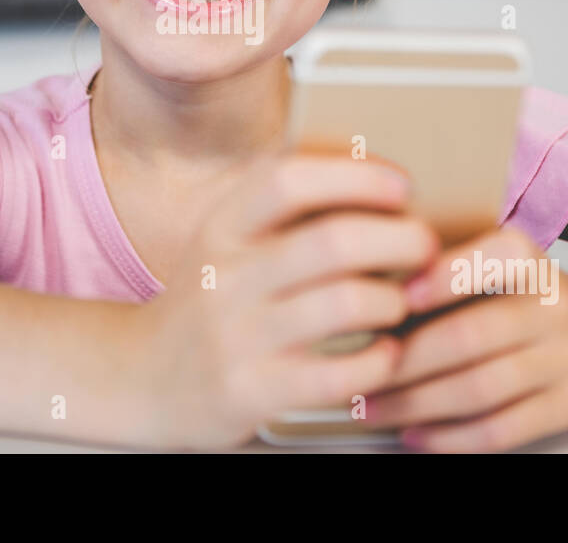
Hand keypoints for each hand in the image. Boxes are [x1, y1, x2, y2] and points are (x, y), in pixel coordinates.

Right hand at [127, 153, 438, 448]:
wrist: (143, 378)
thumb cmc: (211, 299)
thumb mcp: (228, 240)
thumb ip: (286, 208)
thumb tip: (381, 177)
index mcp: (222, 225)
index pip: (288, 179)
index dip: (356, 176)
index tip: (401, 186)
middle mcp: (223, 275)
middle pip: (332, 241)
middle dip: (399, 238)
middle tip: (424, 246)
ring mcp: (235, 336)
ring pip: (345, 304)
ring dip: (393, 300)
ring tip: (399, 302)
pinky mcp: (251, 392)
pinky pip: (340, 374)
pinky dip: (380, 361)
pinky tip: (384, 353)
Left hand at [365, 227, 567, 451]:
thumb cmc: (525, 297)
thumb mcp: (498, 264)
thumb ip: (445, 270)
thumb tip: (365, 293)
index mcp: (531, 261)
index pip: (494, 257)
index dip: (444, 277)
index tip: (396, 295)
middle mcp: (554, 307)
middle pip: (472, 335)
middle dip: (405, 359)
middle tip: (358, 371)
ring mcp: (566, 360)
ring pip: (482, 388)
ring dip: (417, 404)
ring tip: (373, 408)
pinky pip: (502, 428)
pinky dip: (451, 437)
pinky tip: (415, 433)